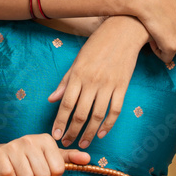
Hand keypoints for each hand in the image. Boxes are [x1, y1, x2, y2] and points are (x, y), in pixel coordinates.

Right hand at [0, 134, 89, 175]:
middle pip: (42, 175)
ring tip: (19, 169)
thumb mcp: (50, 156)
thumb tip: (88, 159)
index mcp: (46, 139)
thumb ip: (69, 158)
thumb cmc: (30, 157)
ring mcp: (14, 146)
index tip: (44, 169)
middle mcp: (30, 140)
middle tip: (30, 170)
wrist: (2, 155)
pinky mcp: (0, 155)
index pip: (58, 169)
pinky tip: (9, 170)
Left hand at [48, 17, 148, 147]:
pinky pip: (115, 110)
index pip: (66, 104)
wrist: (123, 31)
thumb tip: (52, 100)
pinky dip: (109, 124)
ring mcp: (109, 85)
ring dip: (89, 133)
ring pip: (97, 116)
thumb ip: (66, 82)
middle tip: (67, 144)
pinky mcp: (122, 86)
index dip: (60, 122)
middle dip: (72, 132)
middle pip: (81, 114)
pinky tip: (102, 133)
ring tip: (83, 143)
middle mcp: (92, 81)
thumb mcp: (77, 60)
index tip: (55, 135)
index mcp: (78, 74)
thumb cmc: (97, 45)